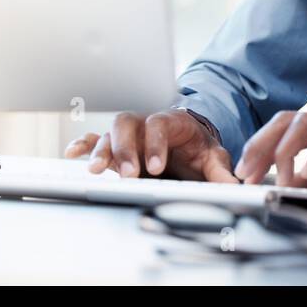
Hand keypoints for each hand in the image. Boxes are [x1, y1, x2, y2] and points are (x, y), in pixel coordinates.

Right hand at [64, 110, 238, 181]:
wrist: (188, 144)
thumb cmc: (197, 148)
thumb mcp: (213, 157)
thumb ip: (220, 170)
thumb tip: (233, 184)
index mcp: (171, 121)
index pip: (159, 123)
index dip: (155, 143)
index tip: (156, 166)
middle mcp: (145, 124)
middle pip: (128, 124)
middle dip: (126, 148)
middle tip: (130, 173)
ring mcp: (129, 135)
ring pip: (109, 133)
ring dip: (103, 150)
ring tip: (98, 170)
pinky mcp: (116, 148)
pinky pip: (95, 140)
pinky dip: (83, 145)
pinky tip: (73, 154)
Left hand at [234, 111, 306, 203]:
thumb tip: (295, 182)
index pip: (289, 126)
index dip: (263, 144)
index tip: (248, 168)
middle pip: (287, 119)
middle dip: (260, 144)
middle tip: (246, 172)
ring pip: (303, 124)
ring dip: (280, 152)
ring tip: (273, 179)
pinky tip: (304, 177)